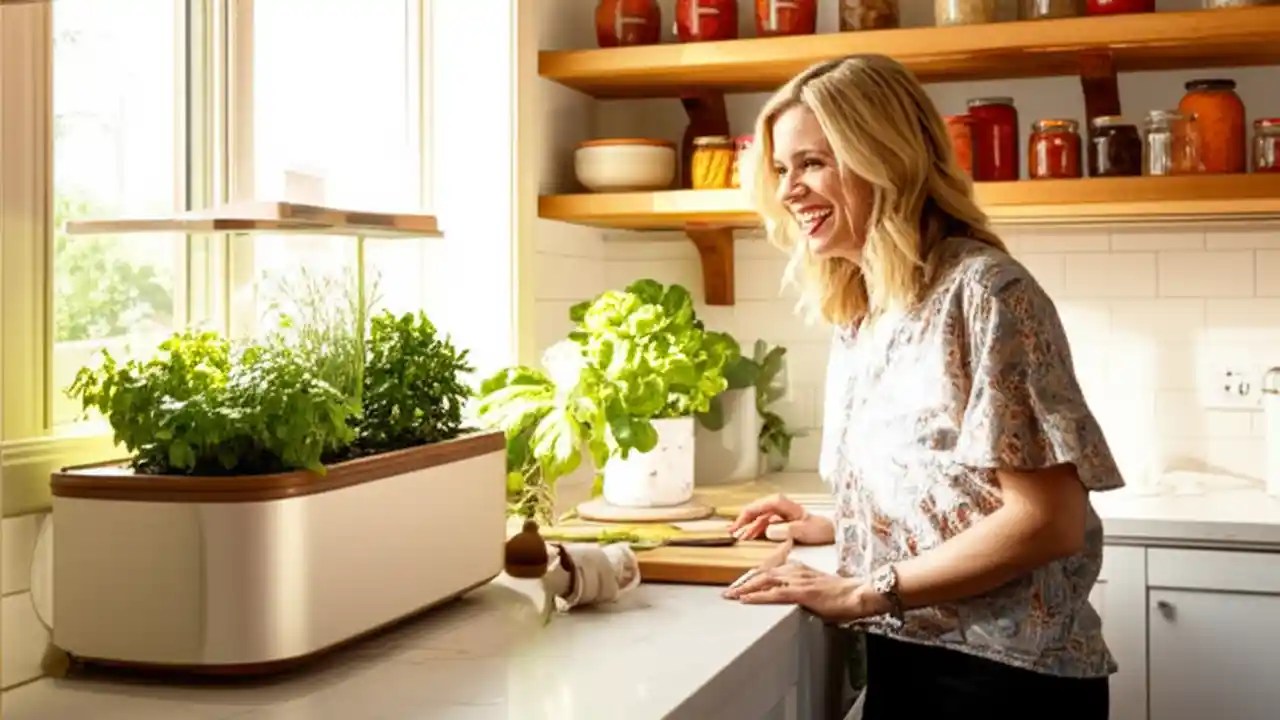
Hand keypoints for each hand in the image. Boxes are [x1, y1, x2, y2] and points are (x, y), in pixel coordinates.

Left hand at [722, 563, 889, 622]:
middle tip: (727, 592)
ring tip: (730, 596)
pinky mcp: (802, 592)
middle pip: (761, 574)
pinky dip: (758, 596)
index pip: (768, 571)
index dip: (750, 577)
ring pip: (764, 582)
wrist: (857, 593)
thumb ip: (799, 587)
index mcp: (797, 568)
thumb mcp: (814, 586)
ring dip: (745, 589)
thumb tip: (787, 597)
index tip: (737, 584)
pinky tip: (746, 600)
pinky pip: (775, 594)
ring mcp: (797, 580)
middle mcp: (794, 570)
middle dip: (742, 583)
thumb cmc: (840, 593)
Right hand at [727, 494, 834, 544]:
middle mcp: (779, 507)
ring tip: (739, 537)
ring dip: (749, 526)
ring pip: (759, 518)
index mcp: (782, 505)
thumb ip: (786, 530)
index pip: (758, 507)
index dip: (745, 516)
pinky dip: (757, 530)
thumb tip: (767, 530)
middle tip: (732, 533)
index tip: (737, 527)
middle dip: (743, 521)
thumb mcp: (804, 530)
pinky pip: (765, 524)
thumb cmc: (820, 529)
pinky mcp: (783, 522)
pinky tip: (751, 537)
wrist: (834, 532)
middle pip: (756, 510)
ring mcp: (781, 514)